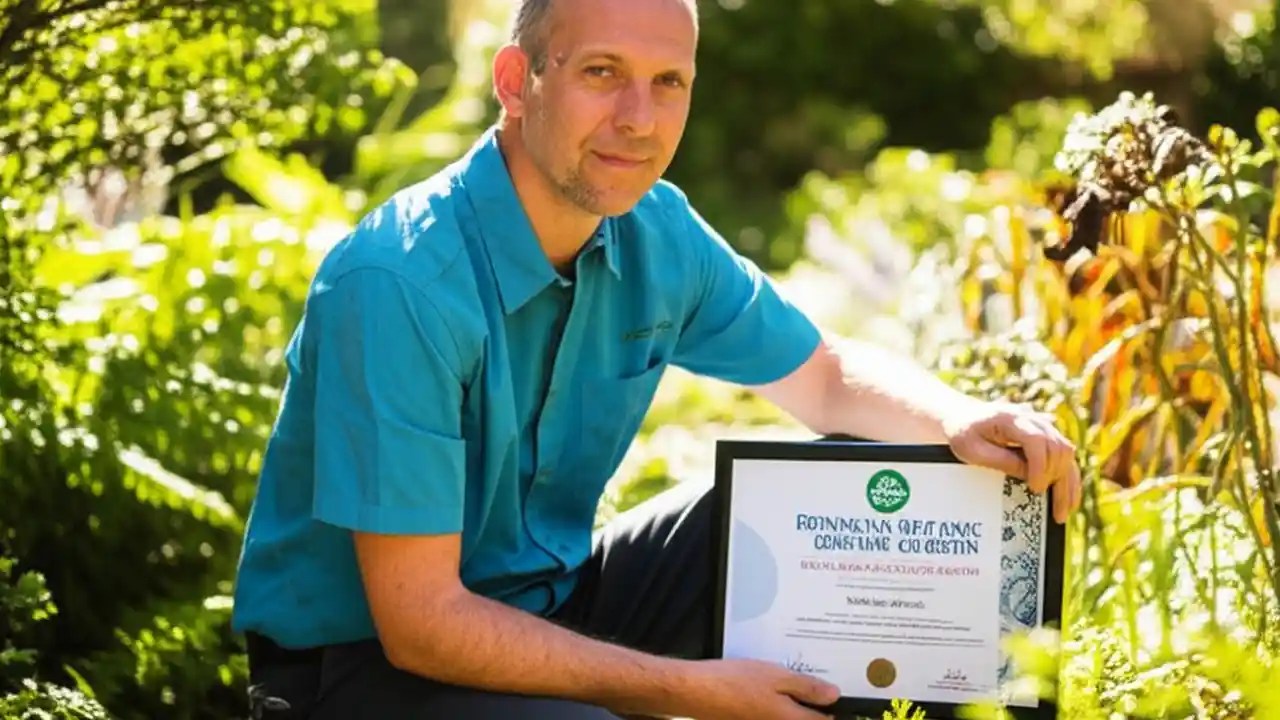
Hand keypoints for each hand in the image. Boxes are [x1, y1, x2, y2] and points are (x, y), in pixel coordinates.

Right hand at [677, 658, 840, 719]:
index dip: (834, 708)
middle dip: (812, 707)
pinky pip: (771, 717)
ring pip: (787, 718)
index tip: (836, 695)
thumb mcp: (776, 676)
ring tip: (788, 683)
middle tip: (813, 686)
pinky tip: (767, 690)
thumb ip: (807, 687)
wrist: (697, 692)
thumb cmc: (735, 682)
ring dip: (792, 705)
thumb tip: (834, 695)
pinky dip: (775, 706)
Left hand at [942, 400, 1082, 523]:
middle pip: (1057, 447)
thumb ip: (1000, 461)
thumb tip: (1028, 476)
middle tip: (1052, 508)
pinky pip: (1064, 454)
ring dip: (1068, 482)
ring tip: (1063, 511)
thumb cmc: (963, 433)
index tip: (1035, 489)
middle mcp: (1031, 419)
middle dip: (1057, 480)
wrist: (962, 416)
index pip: (1037, 440)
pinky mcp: (1044, 435)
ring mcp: (1040, 425)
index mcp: (1010, 419)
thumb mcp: (972, 450)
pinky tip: (1068, 498)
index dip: (1040, 467)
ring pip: (1066, 451)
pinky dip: (1068, 476)